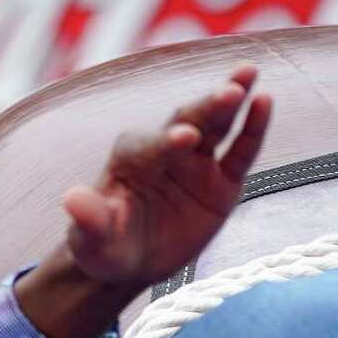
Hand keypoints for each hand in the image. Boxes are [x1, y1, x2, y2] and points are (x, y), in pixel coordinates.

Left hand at [63, 65, 271, 288]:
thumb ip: (88, 219)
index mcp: (131, 159)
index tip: (183, 139)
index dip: (166, 142)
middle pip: (188, 120)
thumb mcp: (91, 241)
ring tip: (248, 74)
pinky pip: (241, 151)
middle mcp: (166, 150)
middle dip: (206, 106)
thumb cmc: (104, 247)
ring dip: (231, 98)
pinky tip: (265, 101)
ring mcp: (197, 162)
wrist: (128, 263)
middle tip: (228, 92)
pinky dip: (254, 128)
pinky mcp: (222, 180)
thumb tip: (72, 198)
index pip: (152, 145)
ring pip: (217, 124)